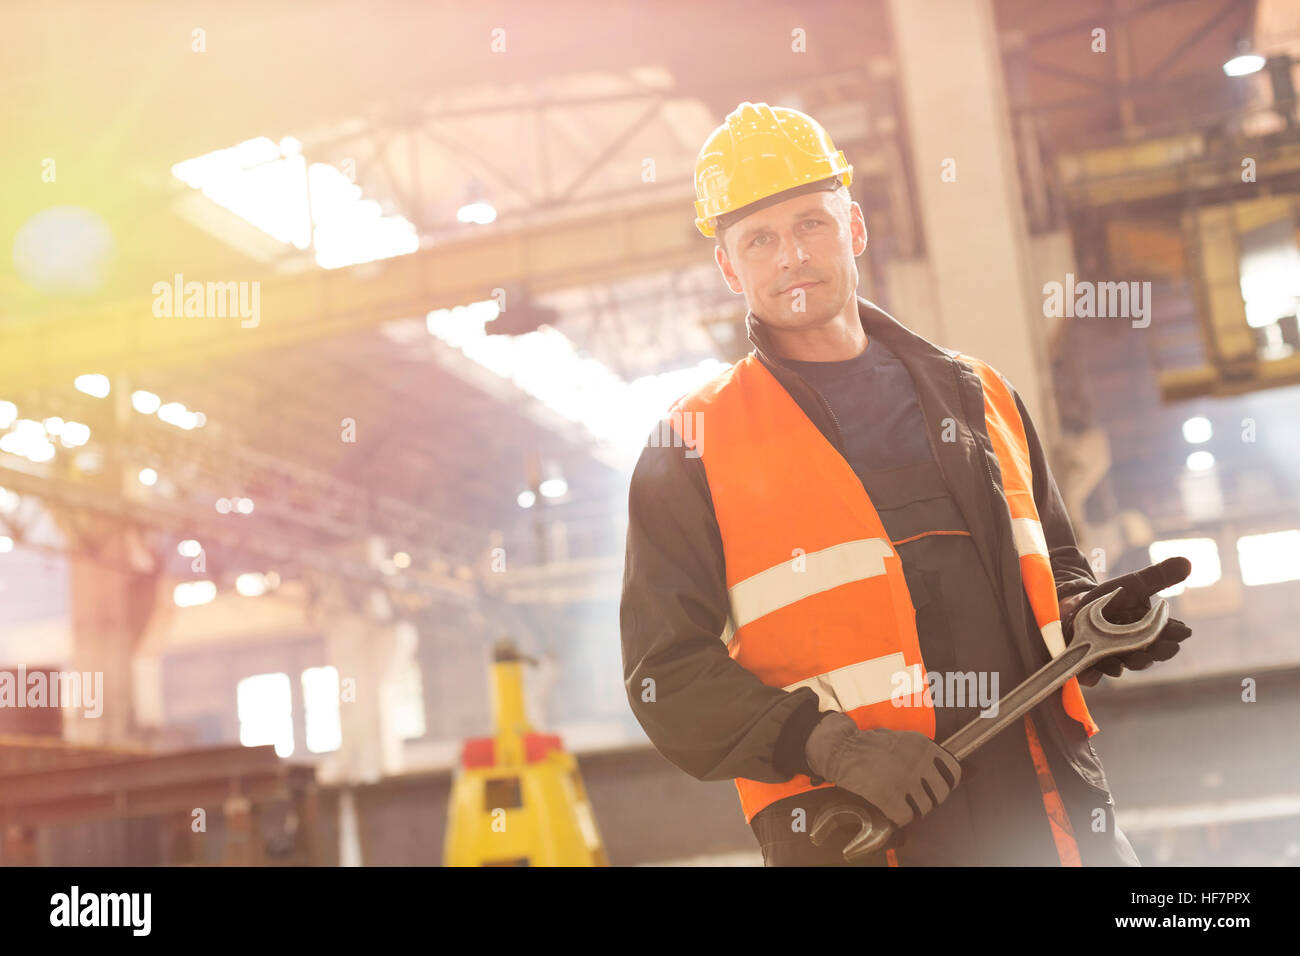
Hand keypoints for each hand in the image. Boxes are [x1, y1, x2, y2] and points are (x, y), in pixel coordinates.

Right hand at [804, 712, 961, 827]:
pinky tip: (891, 810)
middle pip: (940, 794)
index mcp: (924, 746)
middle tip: (917, 798)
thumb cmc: (868, 743)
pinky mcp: (889, 797)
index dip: (946, 784)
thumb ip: (920, 752)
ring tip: (902, 804)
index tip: (937, 787)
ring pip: (924, 808)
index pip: (953, 773)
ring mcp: (905, 781)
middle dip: (930, 799)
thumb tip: (936, 770)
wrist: (841, 748)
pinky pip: (905, 817)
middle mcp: (918, 763)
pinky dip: (899, 818)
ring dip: (914, 809)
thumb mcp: (902, 737)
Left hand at [1062, 557, 1193, 685]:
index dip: (1175, 634)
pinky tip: (1103, 668)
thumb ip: (1159, 577)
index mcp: (1149, 631)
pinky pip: (1093, 671)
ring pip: (1125, 664)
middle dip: (1159, 652)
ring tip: (1139, 659)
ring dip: (1133, 662)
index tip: (1183, 631)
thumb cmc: (1112, 599)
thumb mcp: (1135, 585)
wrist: (1078, 606)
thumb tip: (1187, 561)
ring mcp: (1112, 657)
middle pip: (1150, 654)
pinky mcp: (1089, 662)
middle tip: (1167, 647)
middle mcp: (1134, 648)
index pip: (1167, 635)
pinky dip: (1096, 672)